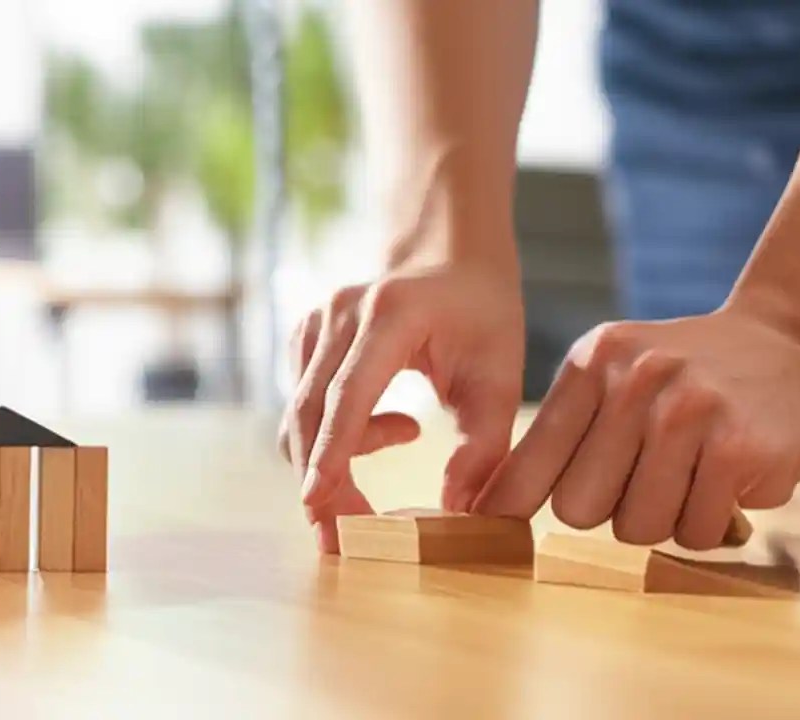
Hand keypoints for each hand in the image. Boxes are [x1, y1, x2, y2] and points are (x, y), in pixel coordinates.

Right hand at [278, 262, 524, 551]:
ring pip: (300, 415)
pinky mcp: (304, 338)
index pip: (348, 395)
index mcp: (390, 315)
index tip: (317, 505)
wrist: (447, 251)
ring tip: (399, 449)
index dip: (331, 453)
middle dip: (321, 482)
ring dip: (333, 460)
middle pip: (310, 414)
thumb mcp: (500, 376)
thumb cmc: (481, 312)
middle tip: (342, 540)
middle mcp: (339, 314)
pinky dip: (336, 434)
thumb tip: (457, 511)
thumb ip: (484, 447)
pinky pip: (304, 404)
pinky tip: (395, 423)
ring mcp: (314, 322)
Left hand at [473, 307, 799, 548]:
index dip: (508, 501)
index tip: (484, 528)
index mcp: (593, 363)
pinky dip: (713, 521)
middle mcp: (635, 382)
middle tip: (648, 479)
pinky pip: (697, 531)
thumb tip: (490, 501)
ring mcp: (689, 413)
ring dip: (666, 519)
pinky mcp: (740, 448)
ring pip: (639, 527)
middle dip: (610, 511)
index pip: (532, 457)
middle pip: (579, 508)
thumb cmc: (691, 373)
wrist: (793, 342)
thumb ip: (566, 427)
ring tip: (692, 475)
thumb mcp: (619, 371)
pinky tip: (729, 478)